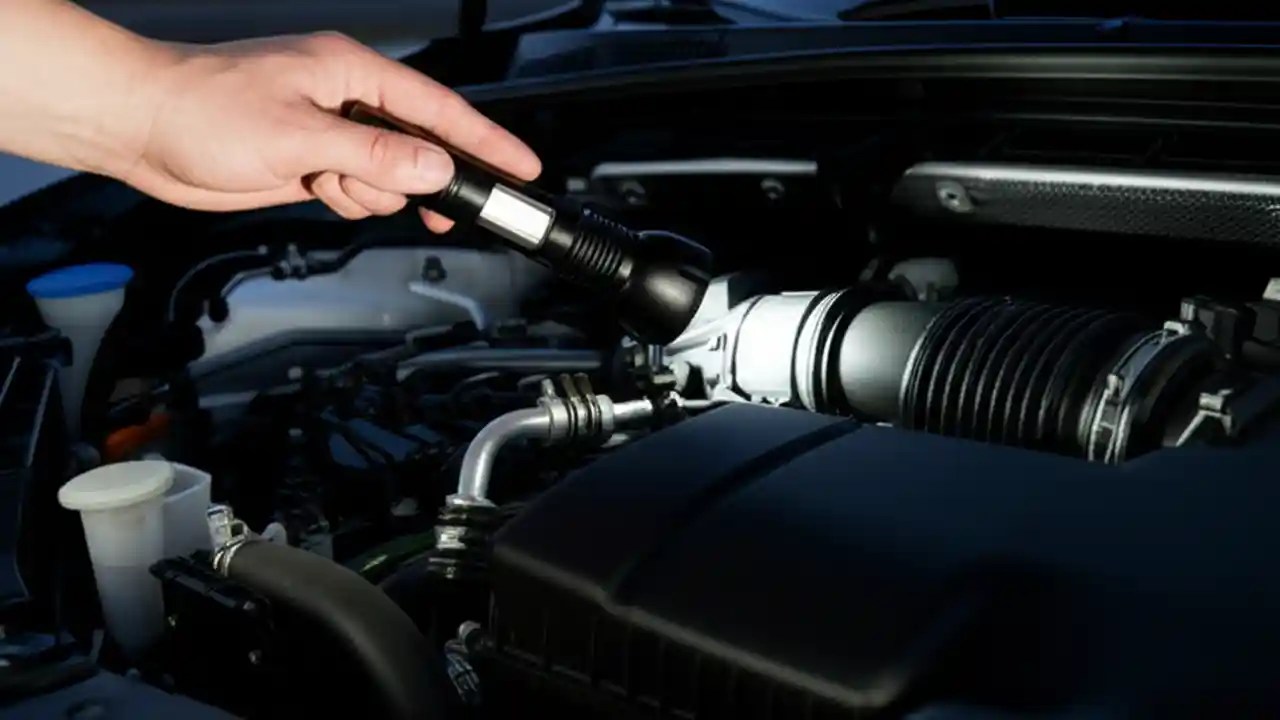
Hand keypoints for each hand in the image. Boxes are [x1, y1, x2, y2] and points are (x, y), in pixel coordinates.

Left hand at [120, 32, 539, 230]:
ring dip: (369, 193)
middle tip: (440, 211)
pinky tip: (317, 191)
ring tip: (327, 184)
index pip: (438, 109)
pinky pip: (359, 190)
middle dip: (419, 180)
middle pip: (420, 150)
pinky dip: (349, 200)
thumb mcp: (299, 134)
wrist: (143, 128)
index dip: (485, 140)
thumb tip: (433, 165)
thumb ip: (373, 153)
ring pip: (390, 179)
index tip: (522, 166)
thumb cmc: (203, 107)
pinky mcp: (314, 163)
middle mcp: (348, 101)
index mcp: (353, 73)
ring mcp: (332, 134)